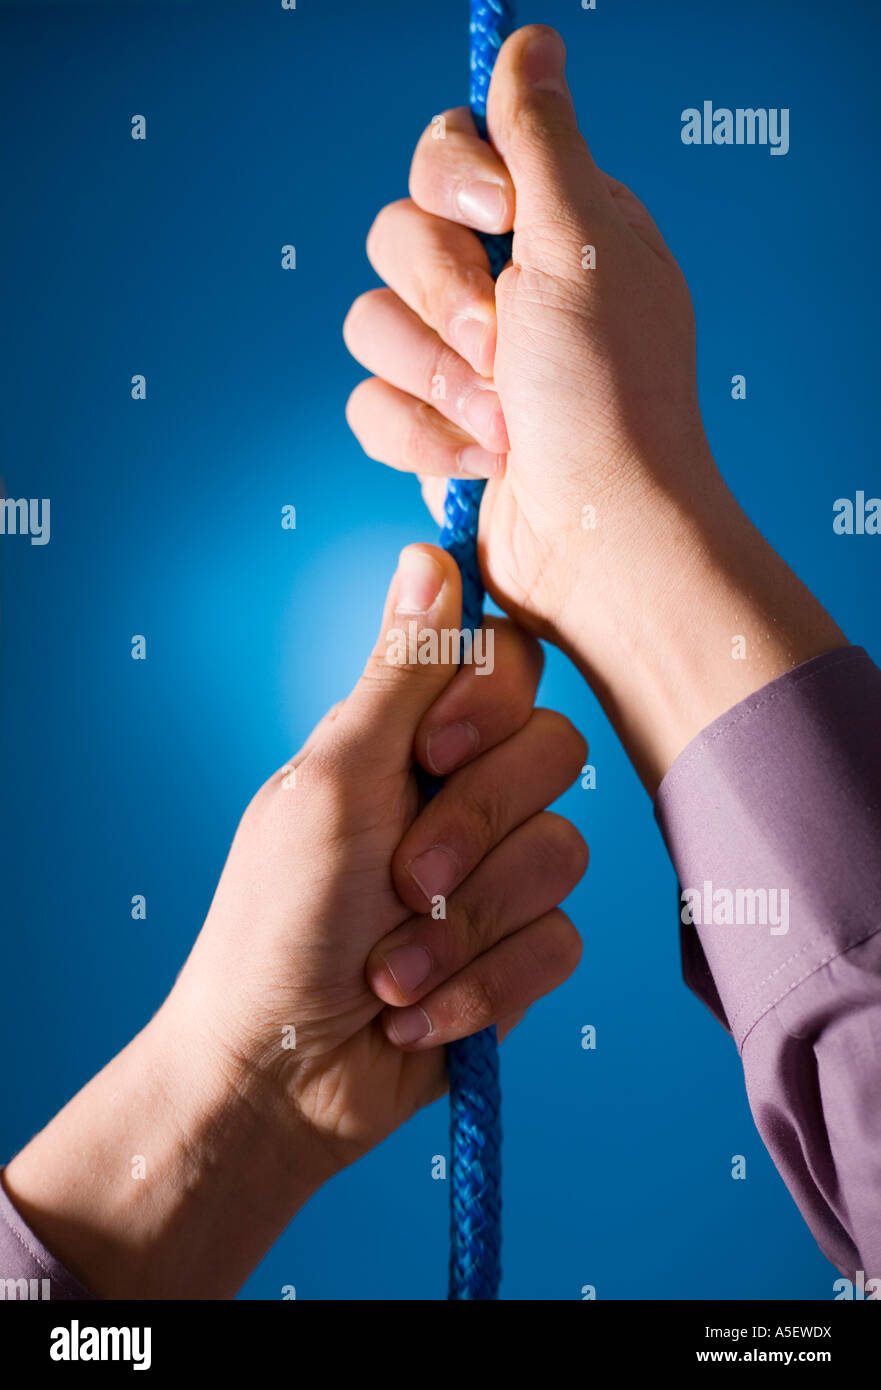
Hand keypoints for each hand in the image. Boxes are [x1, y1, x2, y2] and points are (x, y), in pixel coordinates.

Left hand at [174, 543, 586, 1166]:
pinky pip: (564, 942)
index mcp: (412, 736)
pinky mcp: (522, 952)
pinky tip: (419, 1013)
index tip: (431, 750)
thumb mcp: (335, 779)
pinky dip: (483, 985)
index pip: (510, 661)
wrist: (279, 1074)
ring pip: (566, 853)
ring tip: (393, 971)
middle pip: (556, 752)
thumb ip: (398, 673)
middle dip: (474, 830)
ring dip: (467, 927)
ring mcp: (498, 874)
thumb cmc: (280, 916)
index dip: (491, 701)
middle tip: (399, 879)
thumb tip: (429, 552)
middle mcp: (465, 792)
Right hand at [343, 25, 844, 787]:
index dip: (453, 179)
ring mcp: (460, 362)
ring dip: (437, 379)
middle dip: (445, 297)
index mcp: (547, 228)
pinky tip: (481, 463)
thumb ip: (541, 139)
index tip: (498, 215)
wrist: (596, 536)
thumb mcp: (582, 244)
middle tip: (505, 345)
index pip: (448, 153)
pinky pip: (368, 405)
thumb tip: (530, 41)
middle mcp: (499, 286)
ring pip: (368, 323)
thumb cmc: (609, 395)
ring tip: (502, 423)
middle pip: (394, 234)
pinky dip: (422, 438)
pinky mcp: (430, 427)